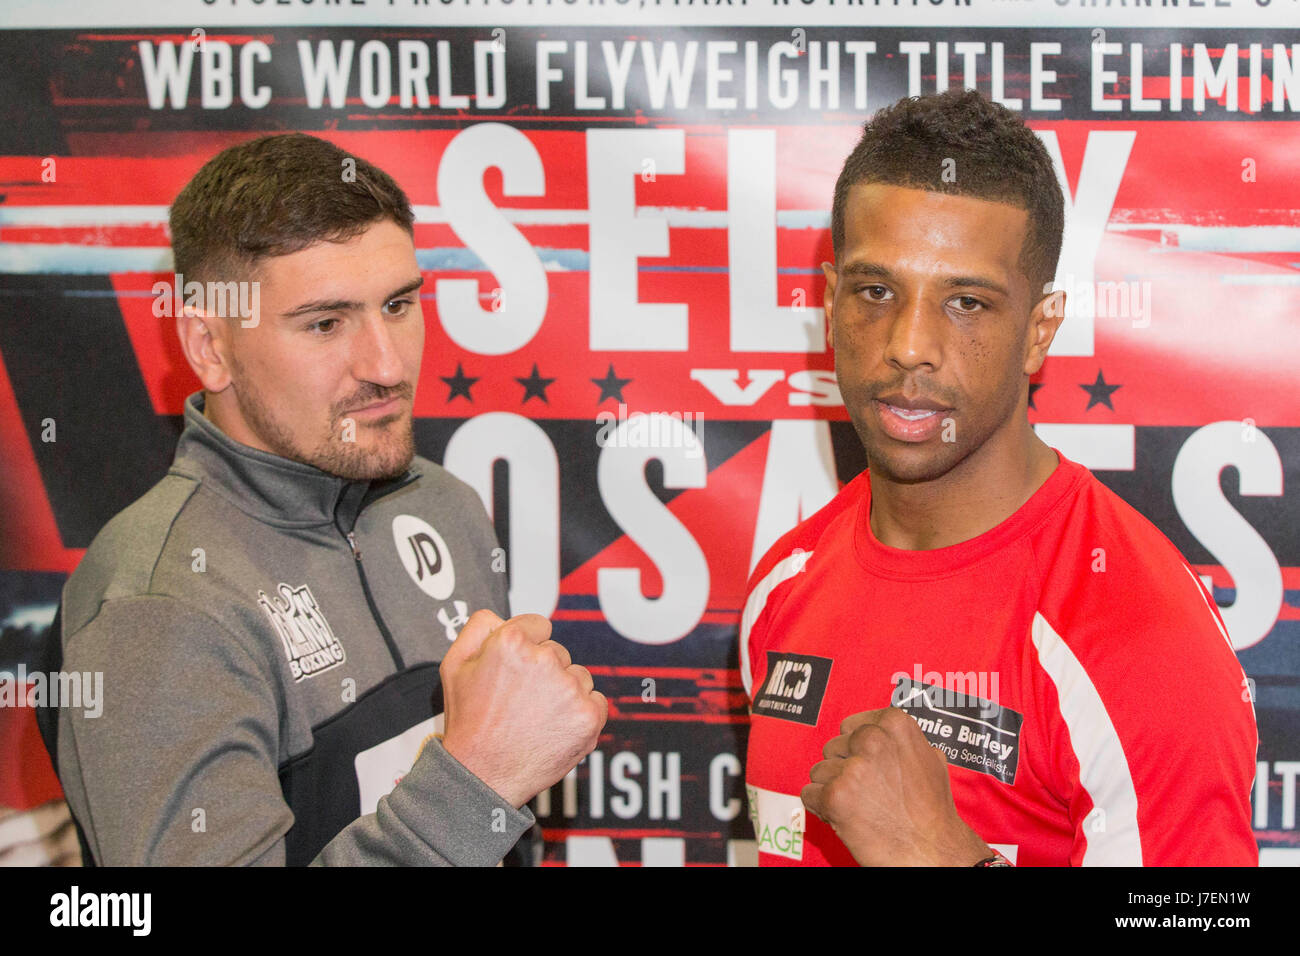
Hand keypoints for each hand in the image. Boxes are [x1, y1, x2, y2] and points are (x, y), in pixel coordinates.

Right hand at [439, 609, 607, 807]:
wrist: (482, 775)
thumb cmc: (468, 722)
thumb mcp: (454, 665)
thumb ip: (478, 627)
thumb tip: (502, 616)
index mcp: (511, 641)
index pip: (539, 625)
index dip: (526, 648)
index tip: (517, 670)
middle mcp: (544, 660)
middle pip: (559, 653)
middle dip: (544, 672)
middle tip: (520, 701)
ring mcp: (569, 688)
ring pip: (578, 677)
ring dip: (564, 693)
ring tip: (536, 718)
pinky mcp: (588, 716)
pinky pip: (596, 701)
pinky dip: (582, 714)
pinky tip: (556, 728)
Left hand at [800, 707, 991, 865]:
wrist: (933, 852)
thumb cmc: (933, 811)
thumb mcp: (929, 759)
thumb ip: (899, 741)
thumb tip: (881, 732)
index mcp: (893, 724)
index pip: (849, 727)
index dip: (855, 751)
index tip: (867, 766)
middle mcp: (871, 739)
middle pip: (832, 748)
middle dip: (843, 770)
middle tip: (868, 793)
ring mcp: (852, 768)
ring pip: (819, 772)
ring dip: (834, 790)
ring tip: (862, 807)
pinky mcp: (835, 795)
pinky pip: (809, 794)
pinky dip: (822, 809)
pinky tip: (847, 818)